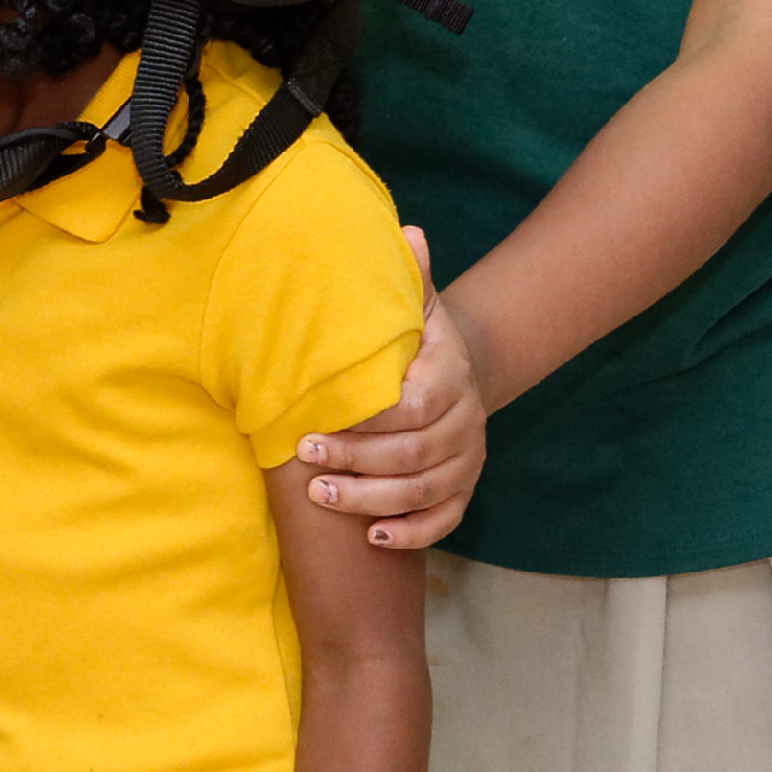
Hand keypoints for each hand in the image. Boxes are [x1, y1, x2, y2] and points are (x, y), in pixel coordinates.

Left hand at [295, 227, 484, 549]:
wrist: (461, 374)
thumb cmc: (420, 341)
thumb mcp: (418, 307)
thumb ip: (411, 278)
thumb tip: (408, 231)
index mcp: (449, 376)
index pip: (413, 407)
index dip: (365, 421)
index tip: (313, 422)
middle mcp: (466, 423)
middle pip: (413, 455)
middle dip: (355, 461)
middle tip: (304, 459)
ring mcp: (467, 461)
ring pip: (424, 492)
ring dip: (371, 500)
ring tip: (322, 496)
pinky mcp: (464, 491)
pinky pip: (446, 521)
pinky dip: (412, 534)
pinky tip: (374, 539)